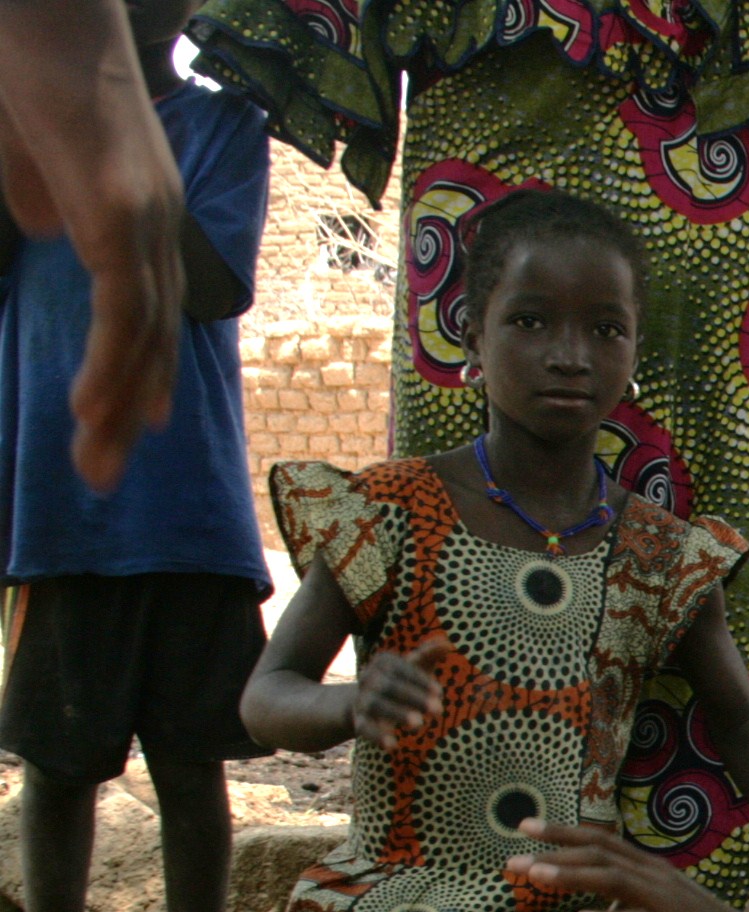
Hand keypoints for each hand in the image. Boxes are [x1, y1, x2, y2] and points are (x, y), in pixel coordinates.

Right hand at [0, 0, 185, 488]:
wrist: (42, 10)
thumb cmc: (31, 70)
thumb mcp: (35, 155)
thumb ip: (48, 200)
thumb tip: (48, 235)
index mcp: (141, 213)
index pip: (152, 310)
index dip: (148, 370)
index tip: (143, 423)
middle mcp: (159, 222)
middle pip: (154, 335)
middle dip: (130, 408)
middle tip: (103, 471)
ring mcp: (146, 217)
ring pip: (142, 332)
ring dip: (117, 403)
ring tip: (92, 459)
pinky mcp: (120, 209)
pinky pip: (122, 303)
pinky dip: (113, 360)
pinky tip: (91, 406)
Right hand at [348, 645, 444, 749]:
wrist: (366, 702)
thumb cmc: (401, 681)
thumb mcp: (415, 668)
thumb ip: (429, 656)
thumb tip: (446, 642)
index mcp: (384, 662)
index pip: (401, 669)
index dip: (420, 680)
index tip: (439, 692)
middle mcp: (369, 678)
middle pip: (390, 686)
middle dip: (414, 697)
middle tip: (439, 710)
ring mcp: (363, 700)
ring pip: (376, 705)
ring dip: (397, 713)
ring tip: (419, 724)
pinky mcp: (360, 722)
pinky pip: (365, 728)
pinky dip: (378, 737)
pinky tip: (393, 746)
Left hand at [508, 821, 748, 911]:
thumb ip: (633, 904)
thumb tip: (594, 908)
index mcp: (655, 872)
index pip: (602, 843)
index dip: (563, 832)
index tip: (526, 827)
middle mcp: (660, 880)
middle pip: (601, 854)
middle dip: (554, 851)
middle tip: (513, 856)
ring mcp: (670, 905)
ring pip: (614, 881)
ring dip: (572, 875)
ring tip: (535, 877)